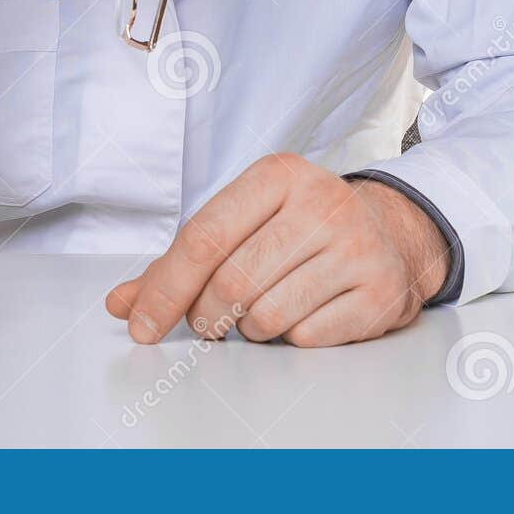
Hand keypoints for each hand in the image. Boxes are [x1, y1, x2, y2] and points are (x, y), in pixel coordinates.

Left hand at [105, 154, 450, 346]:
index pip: (203, 238)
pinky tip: (306, 312)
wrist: (391, 231)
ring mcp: (357, 247)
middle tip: (211, 319)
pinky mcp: (380, 291)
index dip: (165, 289)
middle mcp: (322, 203)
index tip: (142, 325)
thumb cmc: (301, 227)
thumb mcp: (246, 221)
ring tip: (266, 307)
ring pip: (267, 317)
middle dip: (207, 315)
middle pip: (231, 283)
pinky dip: (293, 338)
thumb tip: (122, 303)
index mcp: (279, 175)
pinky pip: (307, 338)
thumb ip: (182, 261)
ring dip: (251, 328)